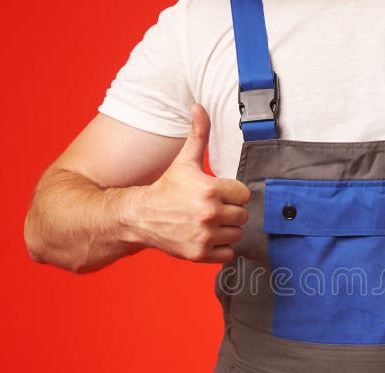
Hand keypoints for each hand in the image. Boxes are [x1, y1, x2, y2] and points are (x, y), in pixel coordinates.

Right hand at [132, 104, 249, 262]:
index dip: (233, 194)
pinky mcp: (200, 254)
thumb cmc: (167, 188)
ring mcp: (204, 235)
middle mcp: (209, 213)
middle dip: (230, 212)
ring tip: (208, 222)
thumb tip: (199, 106)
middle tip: (212, 209)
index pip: (244, 194)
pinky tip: (205, 236)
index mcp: (210, 189)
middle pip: (242, 215)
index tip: (219, 194)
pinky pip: (228, 253)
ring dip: (226, 230)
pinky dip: (220, 248)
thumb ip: (198, 135)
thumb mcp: (184, 161)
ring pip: (236, 234)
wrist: (141, 217)